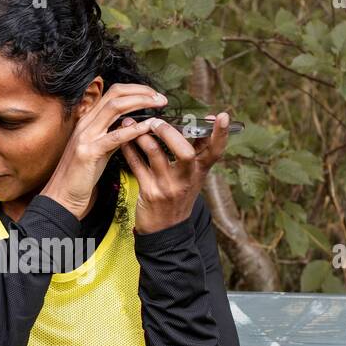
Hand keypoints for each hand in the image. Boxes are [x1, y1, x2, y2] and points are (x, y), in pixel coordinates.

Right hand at [41, 83, 171, 218]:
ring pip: (115, 107)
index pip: (113, 93)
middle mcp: (86, 123)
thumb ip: (112, 135)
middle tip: (161, 99)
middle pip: (115, 94)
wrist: (62, 196)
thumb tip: (131, 125)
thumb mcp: (99, 149)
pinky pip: (115, 136)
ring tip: (158, 107)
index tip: (154, 95)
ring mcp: (85, 136)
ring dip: (140, 103)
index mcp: (88, 120)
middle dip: (141, 92)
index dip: (136, 90)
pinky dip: (133, 130)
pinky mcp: (88, 152)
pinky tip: (148, 128)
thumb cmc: (81, 175)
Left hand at [120, 111, 231, 233]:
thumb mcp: (193, 176)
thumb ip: (198, 152)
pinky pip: (136, 166)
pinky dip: (129, 150)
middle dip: (169, 132)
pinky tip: (124, 140)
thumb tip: (204, 122)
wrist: (166, 230)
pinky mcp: (149, 192)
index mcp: (200, 172)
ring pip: (155, 154)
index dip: (220, 134)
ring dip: (143, 137)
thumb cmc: (179, 196)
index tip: (221, 115)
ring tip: (133, 126)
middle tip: (157, 122)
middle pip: (185, 152)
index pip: (215, 151)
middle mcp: (186, 179)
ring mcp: (168, 187)